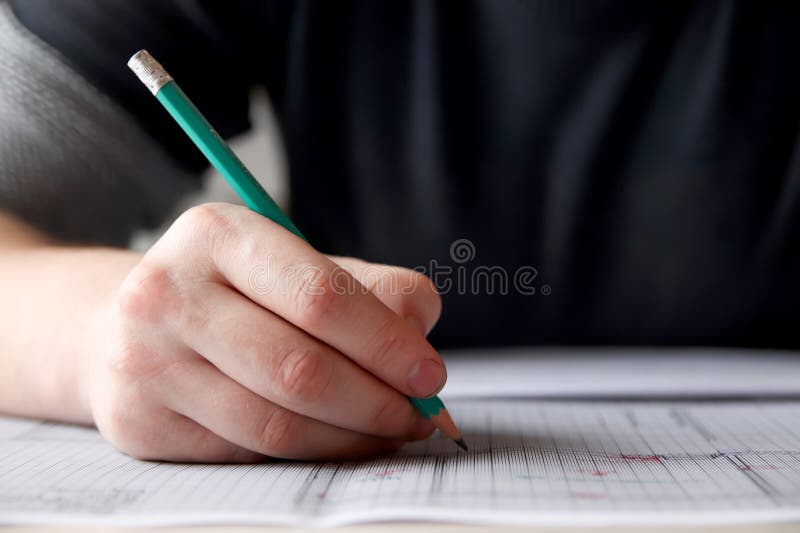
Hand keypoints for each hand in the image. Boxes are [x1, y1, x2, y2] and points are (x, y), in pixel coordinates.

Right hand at [88, 203, 444, 461]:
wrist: (128, 325)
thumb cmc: (234, 293)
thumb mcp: (296, 265)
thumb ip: (368, 288)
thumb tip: (421, 332)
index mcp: (216, 234)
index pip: (319, 295)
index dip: (386, 342)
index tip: (430, 374)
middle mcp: (168, 292)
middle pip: (299, 368)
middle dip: (377, 401)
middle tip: (422, 415)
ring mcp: (146, 362)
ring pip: (275, 423)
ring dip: (350, 437)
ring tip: (390, 431)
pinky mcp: (140, 422)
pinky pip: (247, 453)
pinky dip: (309, 453)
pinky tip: (339, 442)